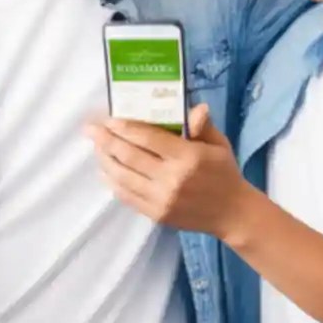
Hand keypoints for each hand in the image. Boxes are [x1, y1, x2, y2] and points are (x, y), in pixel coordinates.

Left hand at [85, 105, 252, 238]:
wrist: (232, 213)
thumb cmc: (224, 173)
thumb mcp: (219, 145)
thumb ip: (203, 126)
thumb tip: (196, 107)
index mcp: (188, 157)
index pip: (148, 138)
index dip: (125, 127)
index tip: (108, 119)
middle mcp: (172, 178)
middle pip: (129, 155)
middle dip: (106, 140)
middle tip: (90, 129)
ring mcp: (161, 199)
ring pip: (123, 176)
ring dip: (105, 160)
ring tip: (95, 147)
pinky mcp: (156, 214)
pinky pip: (127, 196)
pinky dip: (112, 182)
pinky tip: (105, 171)